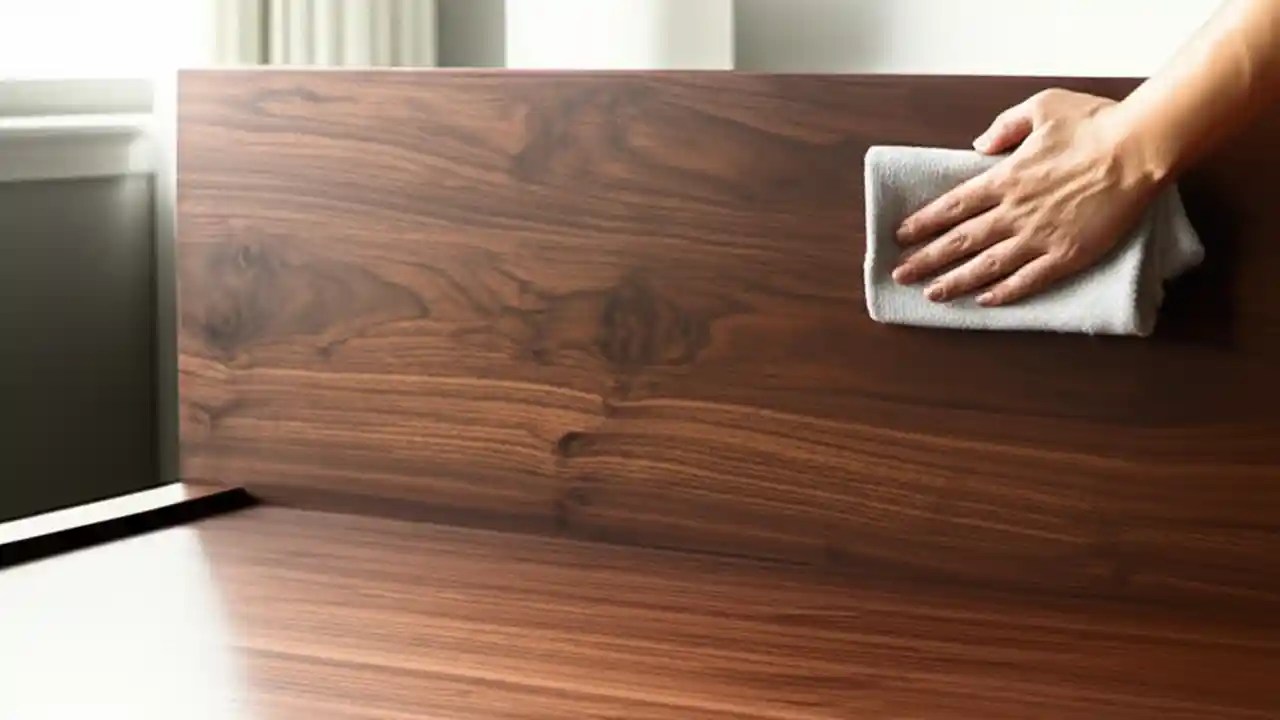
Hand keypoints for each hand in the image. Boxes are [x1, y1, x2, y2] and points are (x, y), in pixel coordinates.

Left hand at [892, 89, 1161, 305]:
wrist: (1140, 149)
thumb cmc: (1095, 123)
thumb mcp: (1042, 107)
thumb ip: (1005, 126)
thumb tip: (978, 145)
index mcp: (1006, 178)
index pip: (953, 206)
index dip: (924, 223)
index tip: (901, 236)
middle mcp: (1015, 212)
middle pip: (960, 241)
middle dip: (926, 260)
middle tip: (899, 275)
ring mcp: (1040, 237)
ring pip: (986, 266)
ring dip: (955, 282)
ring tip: (930, 294)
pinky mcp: (1067, 255)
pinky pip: (1028, 280)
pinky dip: (1004, 293)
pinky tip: (984, 302)